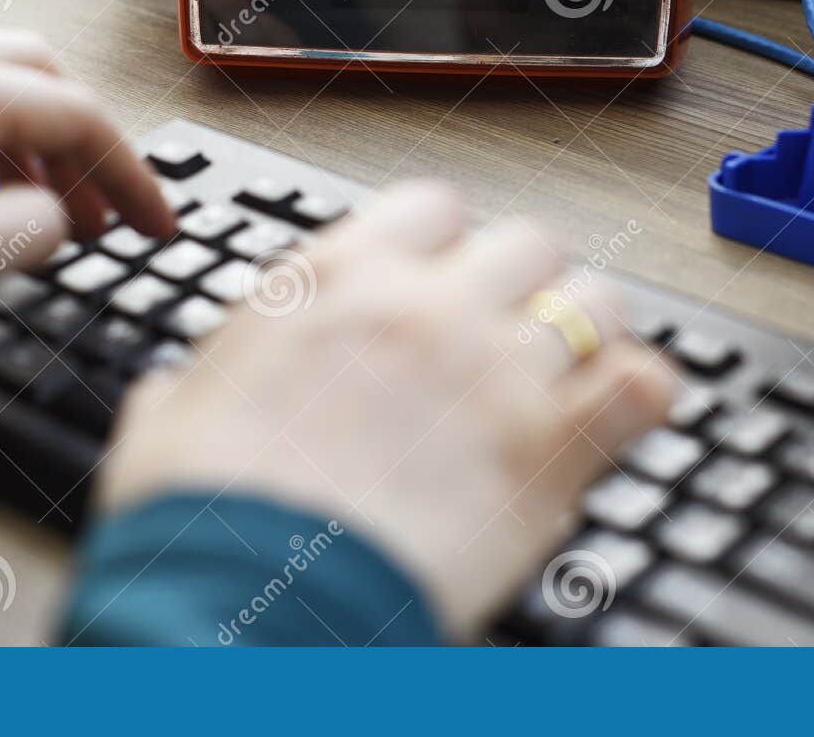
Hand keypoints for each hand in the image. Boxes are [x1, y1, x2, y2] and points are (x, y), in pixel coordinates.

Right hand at [100, 182, 674, 639]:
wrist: (247, 605)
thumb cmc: (206, 518)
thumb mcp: (170, 425)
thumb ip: (194, 387)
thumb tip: (175, 394)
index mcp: (336, 281)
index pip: (431, 207)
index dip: (446, 246)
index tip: (445, 278)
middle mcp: (425, 304)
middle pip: (527, 241)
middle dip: (525, 283)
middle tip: (512, 330)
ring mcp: (496, 367)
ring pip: (595, 300)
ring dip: (588, 332)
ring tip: (575, 370)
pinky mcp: (548, 446)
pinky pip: (641, 382)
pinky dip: (643, 392)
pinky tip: (627, 409)